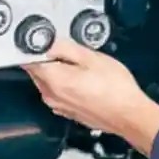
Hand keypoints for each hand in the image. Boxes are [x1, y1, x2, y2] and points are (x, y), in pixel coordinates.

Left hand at [21, 38, 158, 154]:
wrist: (130, 116)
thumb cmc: (115, 89)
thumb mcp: (92, 58)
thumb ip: (66, 47)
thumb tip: (50, 43)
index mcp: (53, 80)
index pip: (28, 60)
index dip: (36, 48)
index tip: (47, 42)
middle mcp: (50, 96)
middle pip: (37, 71)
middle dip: (48, 59)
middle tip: (71, 53)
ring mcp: (59, 106)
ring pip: (48, 82)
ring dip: (59, 72)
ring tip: (82, 69)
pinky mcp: (68, 112)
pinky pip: (59, 93)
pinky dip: (66, 85)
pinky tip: (85, 82)